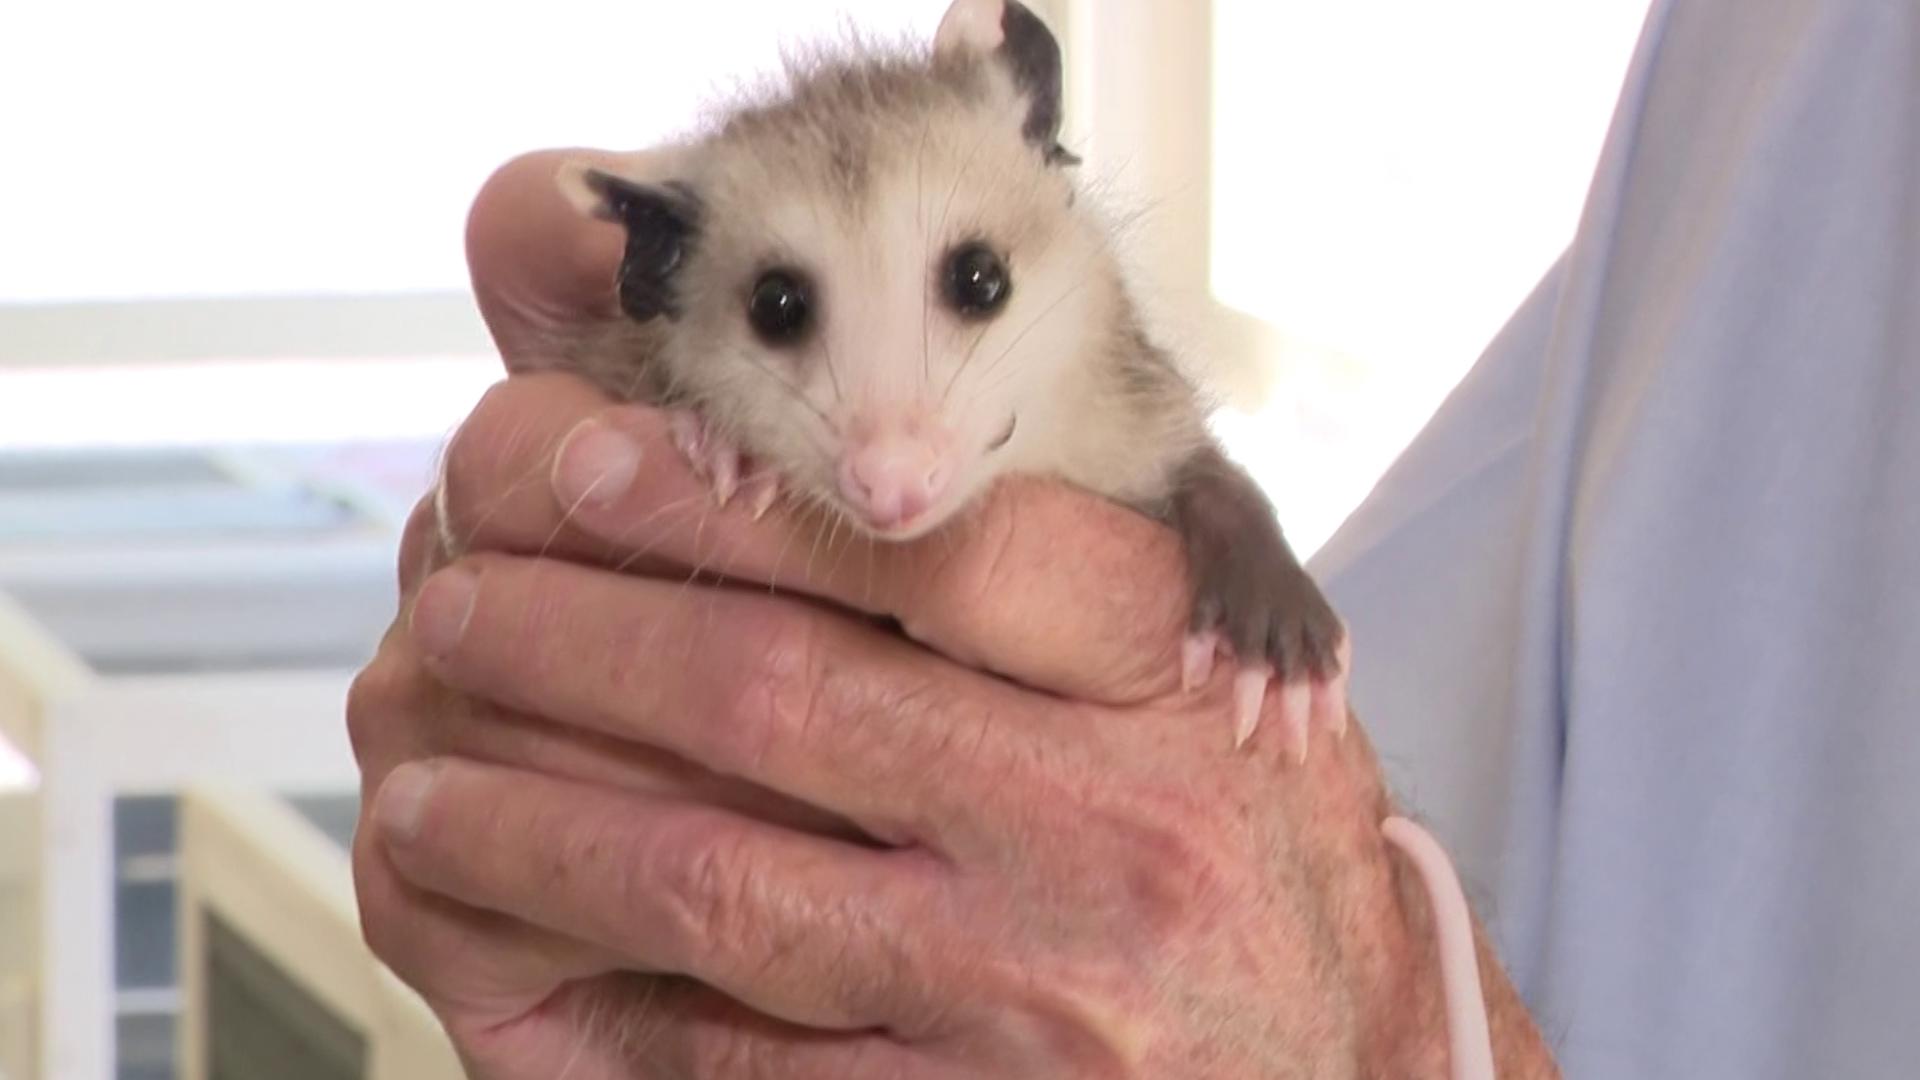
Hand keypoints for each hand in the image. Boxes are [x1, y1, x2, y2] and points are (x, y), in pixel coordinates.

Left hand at [349, 150, 1558, 1076]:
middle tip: (458, 599)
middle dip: (578, 639)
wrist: (1362, 1076)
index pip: (924, 547)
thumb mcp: (1215, 679)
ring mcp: (1031, 998)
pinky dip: (608, 1000)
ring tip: (426, 780)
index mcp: (1161, 686)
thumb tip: (833, 481)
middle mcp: (1102, 831)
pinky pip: (741, 1063)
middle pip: (777, 695)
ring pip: (717, 886)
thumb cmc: (1263, 853)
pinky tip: (524, 953)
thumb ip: (1063, 575)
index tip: (584, 458)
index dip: (724, 497)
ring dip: (538, 825)